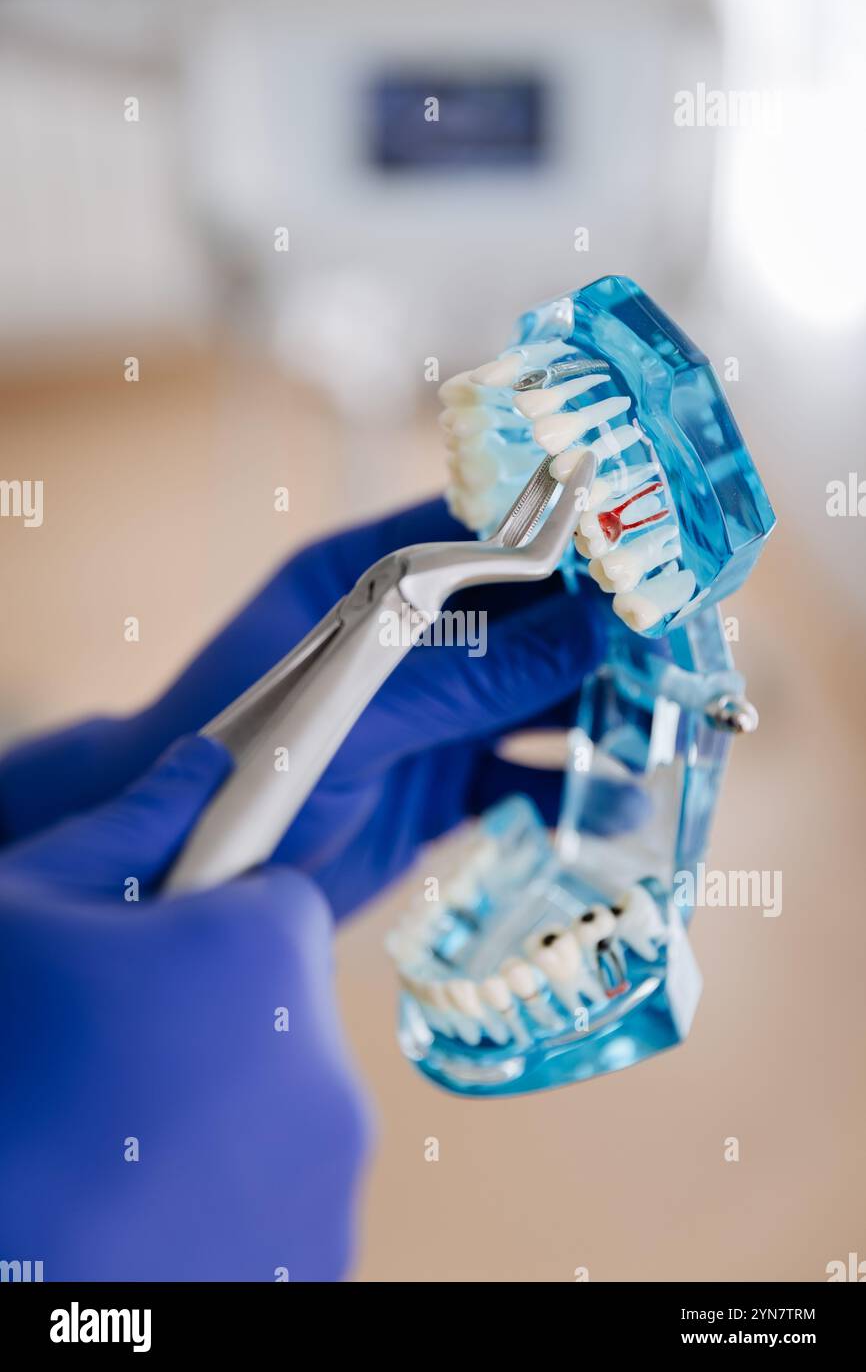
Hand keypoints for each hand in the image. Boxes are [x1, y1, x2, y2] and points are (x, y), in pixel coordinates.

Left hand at [0, 498, 644, 916]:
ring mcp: (430, 717)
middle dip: (604, 636)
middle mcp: (413, 643)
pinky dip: (567, 791)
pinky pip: (520, 779)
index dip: (566, 542)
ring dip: (599, 715)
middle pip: (531, 622)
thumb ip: (467, 677)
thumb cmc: (240, 764)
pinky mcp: (438, 789)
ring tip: (671, 730)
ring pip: (538, 702)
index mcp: (374, 583)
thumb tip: (591, 630)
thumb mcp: (355, 712)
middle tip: (684, 656)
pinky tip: (614, 806)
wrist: (182, 872)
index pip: (487, 539)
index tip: (646, 555)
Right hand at [0, 737, 370, 1280]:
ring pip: (288, 1102)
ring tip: (115, 1139)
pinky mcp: (316, 1265)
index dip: (211, 921)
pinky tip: (139, 1205)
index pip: (279, 904)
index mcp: (265, 956)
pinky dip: (233, 1197)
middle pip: (285, 1007)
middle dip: (218, 1016)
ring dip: (226, 1110)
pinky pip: (287, 1195)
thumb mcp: (25, 907)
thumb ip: (133, 825)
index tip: (154, 956)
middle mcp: (327, 1068)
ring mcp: (327, 1183)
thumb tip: (207, 763)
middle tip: (116, 1056)